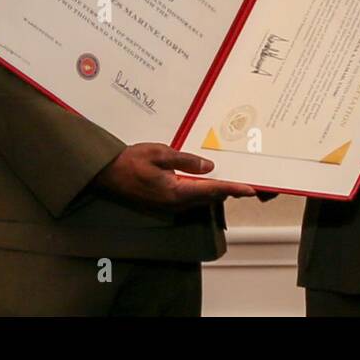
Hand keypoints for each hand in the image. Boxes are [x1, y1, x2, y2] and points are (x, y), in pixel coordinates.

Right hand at [94, 143, 256, 210]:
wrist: (109, 174)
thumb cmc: (132, 161)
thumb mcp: (160, 153)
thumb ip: (185, 160)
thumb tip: (209, 167)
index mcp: (176, 191)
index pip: (212, 190)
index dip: (233, 188)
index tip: (250, 189)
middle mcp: (176, 203)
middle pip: (210, 198)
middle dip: (229, 191)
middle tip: (247, 183)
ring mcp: (170, 206)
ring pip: (201, 200)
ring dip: (217, 192)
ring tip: (234, 182)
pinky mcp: (166, 203)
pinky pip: (191, 199)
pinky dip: (204, 192)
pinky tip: (209, 182)